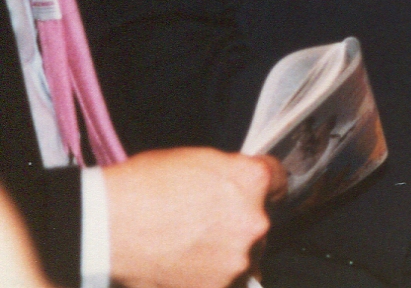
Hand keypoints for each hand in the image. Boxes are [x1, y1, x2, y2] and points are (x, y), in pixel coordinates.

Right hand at [107, 147, 281, 287]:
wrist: (105, 225)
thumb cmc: (141, 187)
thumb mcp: (194, 160)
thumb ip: (228, 175)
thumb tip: (235, 184)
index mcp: (252, 181)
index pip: (278, 181)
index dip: (263, 187)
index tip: (255, 194)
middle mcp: (254, 221)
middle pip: (259, 223)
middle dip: (238, 225)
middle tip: (205, 228)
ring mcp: (237, 259)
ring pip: (244, 258)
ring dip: (225, 256)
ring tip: (189, 252)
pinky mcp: (217, 287)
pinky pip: (225, 282)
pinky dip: (207, 278)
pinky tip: (183, 270)